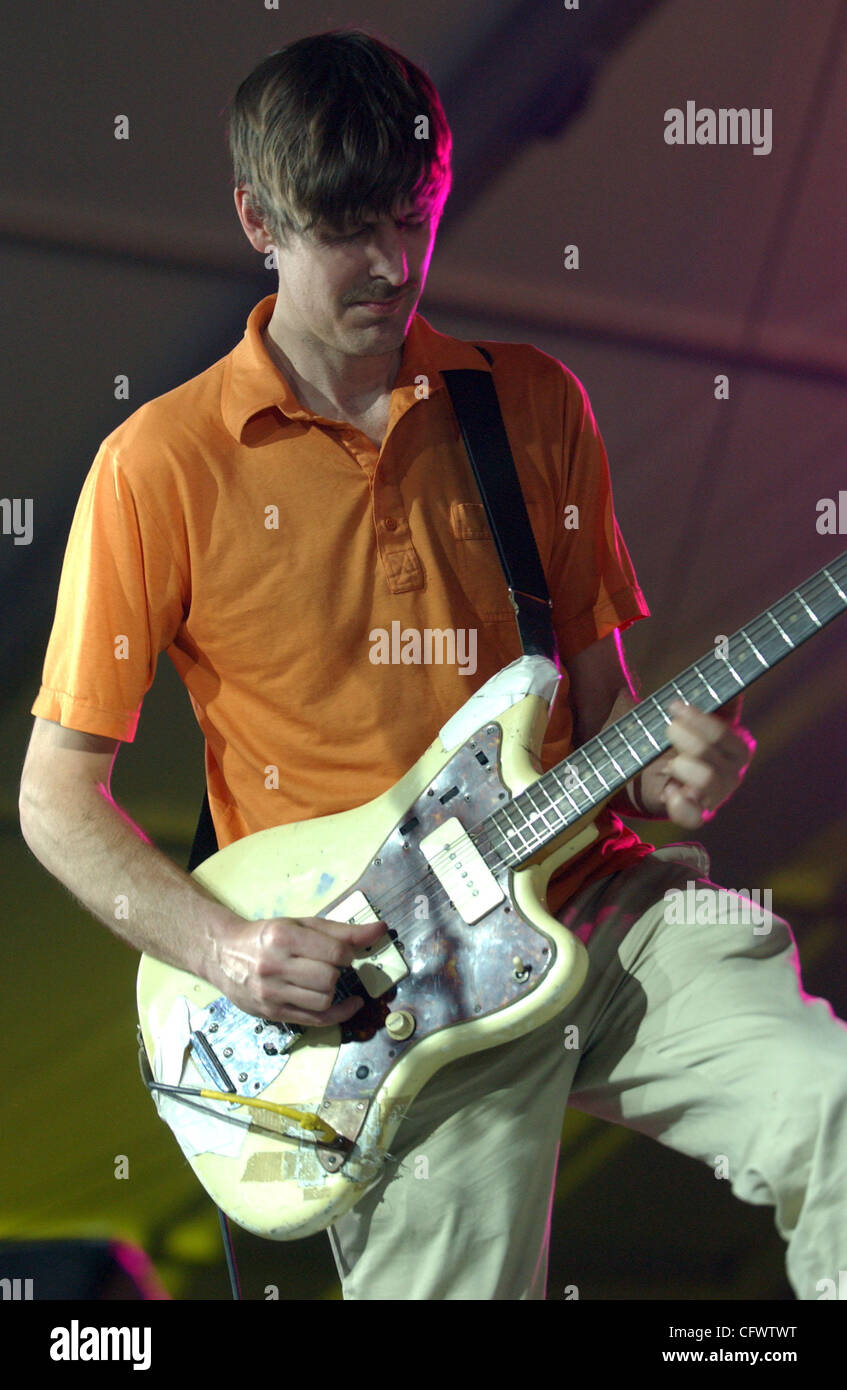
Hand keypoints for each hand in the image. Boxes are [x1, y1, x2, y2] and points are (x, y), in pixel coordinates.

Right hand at [208, 914, 385, 1025]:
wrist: (224, 955)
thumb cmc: (267, 936)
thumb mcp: (301, 925)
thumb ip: (341, 931)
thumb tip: (379, 930)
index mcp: (283, 938)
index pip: (335, 953)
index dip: (349, 953)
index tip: (345, 952)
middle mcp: (274, 967)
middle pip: (329, 979)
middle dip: (338, 972)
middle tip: (332, 965)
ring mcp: (272, 994)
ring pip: (323, 1001)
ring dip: (333, 991)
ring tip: (325, 979)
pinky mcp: (272, 1013)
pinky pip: (316, 1020)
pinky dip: (339, 1014)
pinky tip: (350, 1004)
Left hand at [642, 698, 755, 828]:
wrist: (643, 775)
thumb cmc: (665, 737)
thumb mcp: (677, 711)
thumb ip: (700, 687)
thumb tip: (720, 653)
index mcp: (731, 741)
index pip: (727, 730)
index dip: (702, 719)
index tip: (675, 705)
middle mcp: (731, 768)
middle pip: (720, 752)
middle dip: (691, 738)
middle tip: (668, 728)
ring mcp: (715, 794)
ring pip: (710, 780)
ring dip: (685, 767)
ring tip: (668, 763)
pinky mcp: (696, 814)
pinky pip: (695, 816)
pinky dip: (681, 804)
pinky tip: (668, 791)